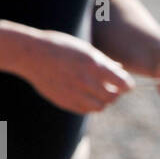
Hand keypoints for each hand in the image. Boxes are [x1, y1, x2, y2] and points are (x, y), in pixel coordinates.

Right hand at [19, 29, 133, 114]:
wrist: (32, 55)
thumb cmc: (62, 47)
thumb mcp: (86, 49)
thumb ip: (105, 62)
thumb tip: (120, 71)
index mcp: (94, 65)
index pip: (122, 83)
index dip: (127, 85)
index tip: (127, 85)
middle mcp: (86, 81)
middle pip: (112, 97)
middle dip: (116, 93)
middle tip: (113, 88)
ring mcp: (73, 93)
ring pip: (100, 107)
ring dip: (103, 101)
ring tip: (100, 92)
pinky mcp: (63, 101)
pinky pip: (84, 110)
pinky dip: (90, 106)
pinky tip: (87, 96)